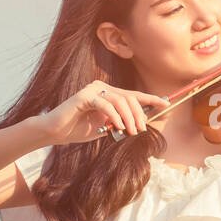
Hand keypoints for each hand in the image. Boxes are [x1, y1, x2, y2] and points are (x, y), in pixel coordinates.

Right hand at [37, 82, 170, 143]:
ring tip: (131, 132)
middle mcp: (101, 88)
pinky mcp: (83, 96)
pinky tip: (117, 127)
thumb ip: (120, 123)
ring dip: (128, 118)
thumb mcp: (105, 127)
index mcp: (108, 93)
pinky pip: (105, 104)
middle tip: (140, 130)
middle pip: (129, 98)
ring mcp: (92, 90)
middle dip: (138, 114)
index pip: (132, 95)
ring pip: (120, 101)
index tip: (165, 104)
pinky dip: (114, 116)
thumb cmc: (79, 129)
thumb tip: (140, 124)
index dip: (150, 99)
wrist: (55, 132)